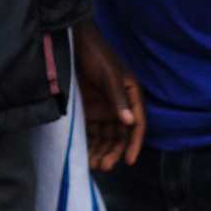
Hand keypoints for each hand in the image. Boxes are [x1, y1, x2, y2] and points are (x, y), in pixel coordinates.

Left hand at [73, 21, 145, 170]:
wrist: (73, 44)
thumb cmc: (96, 55)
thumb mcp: (109, 76)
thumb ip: (118, 98)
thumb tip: (130, 123)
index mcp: (131, 96)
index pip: (137, 124)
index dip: (134, 143)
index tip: (129, 160)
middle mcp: (120, 106)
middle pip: (120, 135)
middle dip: (113, 151)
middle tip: (104, 166)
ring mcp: (103, 109)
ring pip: (105, 137)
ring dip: (101, 151)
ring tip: (92, 165)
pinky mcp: (88, 111)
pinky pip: (91, 132)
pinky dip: (89, 144)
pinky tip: (84, 155)